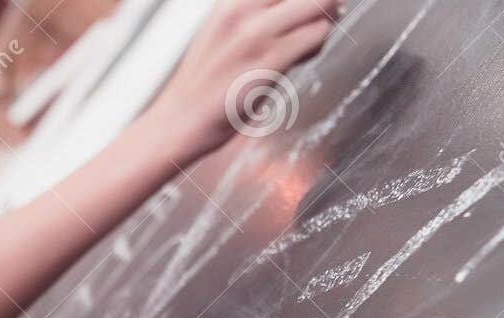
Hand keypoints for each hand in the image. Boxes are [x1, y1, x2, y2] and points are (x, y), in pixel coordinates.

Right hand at [141, 0, 337, 160]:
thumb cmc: (205, 83)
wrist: (180, 121)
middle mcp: (242, 8)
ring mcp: (255, 34)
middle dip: (321, 1)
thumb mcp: (223, 30)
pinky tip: (299, 58)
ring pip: (320, 5)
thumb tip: (302, 5)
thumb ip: (257, 14)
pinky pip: (315, 36)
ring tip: (305, 43)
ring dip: (322, 23)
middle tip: (323, 15)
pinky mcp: (268, 61)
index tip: (310, 7)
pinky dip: (316, 44)